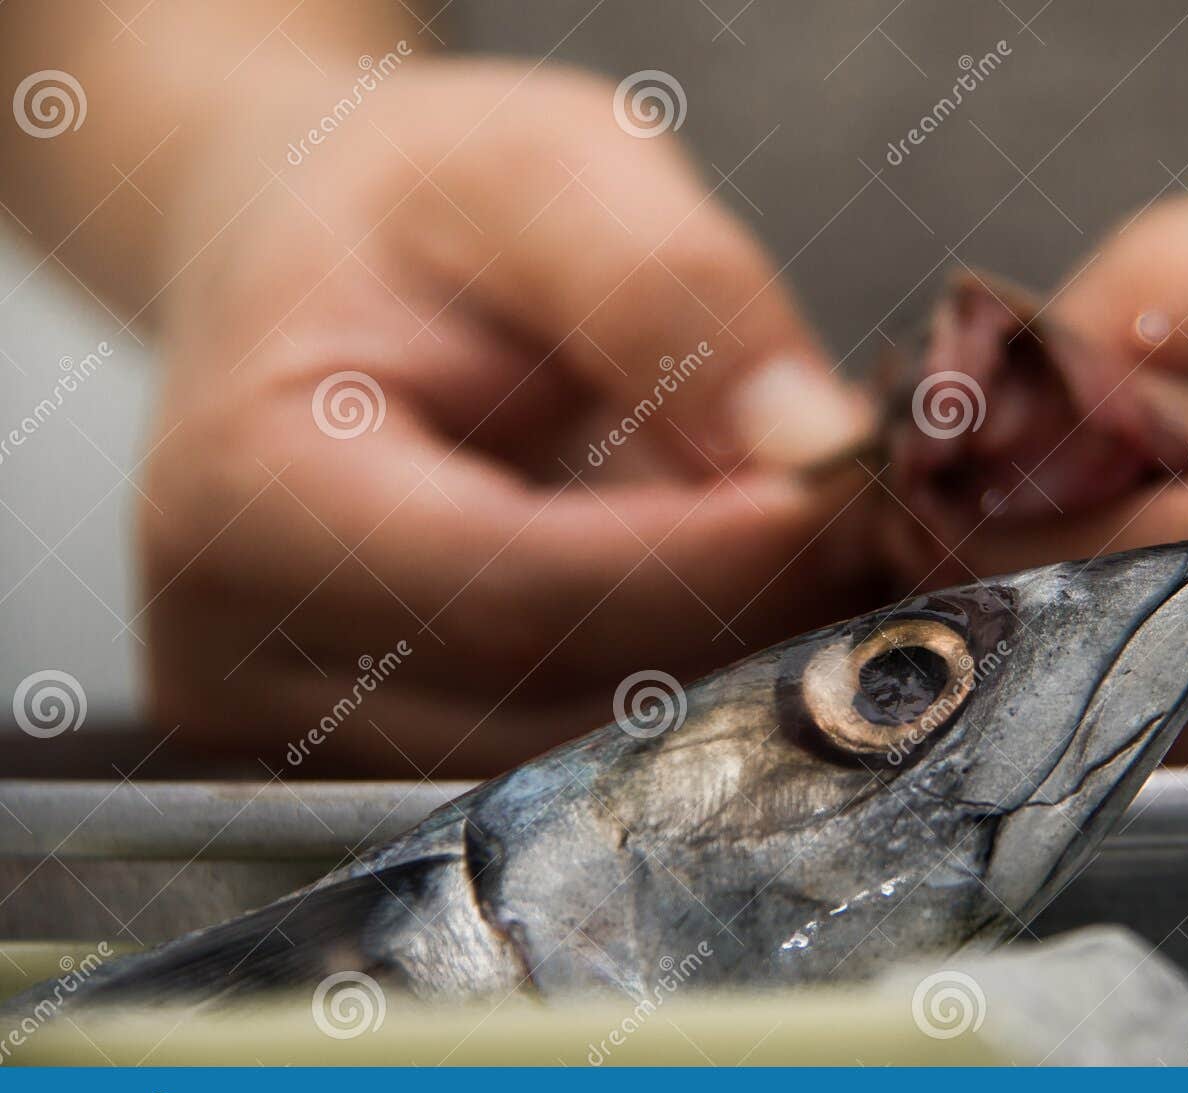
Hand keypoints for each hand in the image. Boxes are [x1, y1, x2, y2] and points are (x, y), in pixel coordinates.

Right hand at [139, 59, 877, 775]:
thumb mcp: (534, 169)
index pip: (518, 587)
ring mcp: (306, 732)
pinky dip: (681, 683)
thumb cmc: (401, 212)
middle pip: (564, 697)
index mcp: (252, 498)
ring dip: (732, 661)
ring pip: (585, 756)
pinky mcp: (367, 758)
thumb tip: (809, 444)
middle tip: (870, 517)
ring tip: (807, 539)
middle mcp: (248, 653)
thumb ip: (663, 288)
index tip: (845, 499)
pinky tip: (735, 590)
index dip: (708, 562)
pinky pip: (569, 756)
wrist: (298, 273)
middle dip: (750, 616)